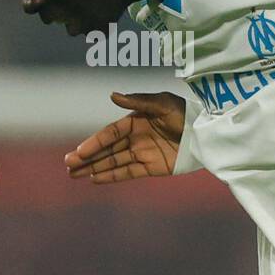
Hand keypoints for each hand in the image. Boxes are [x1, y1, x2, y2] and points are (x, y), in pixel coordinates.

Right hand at [65, 92, 185, 182]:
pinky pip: (127, 172)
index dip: (94, 143)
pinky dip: (111, 176)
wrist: (206, 133)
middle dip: (87, 157)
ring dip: (94, 168)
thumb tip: (112, 96)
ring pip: (113, 162)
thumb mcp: (162, 104)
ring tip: (74, 174)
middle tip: (68, 165)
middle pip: (106, 149)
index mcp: (135, 121)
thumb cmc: (184, 114)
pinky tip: (94, 179)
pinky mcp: (152, 167)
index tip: (78, 152)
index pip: (109, 134)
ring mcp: (142, 153)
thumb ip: (137, 102)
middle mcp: (135, 138)